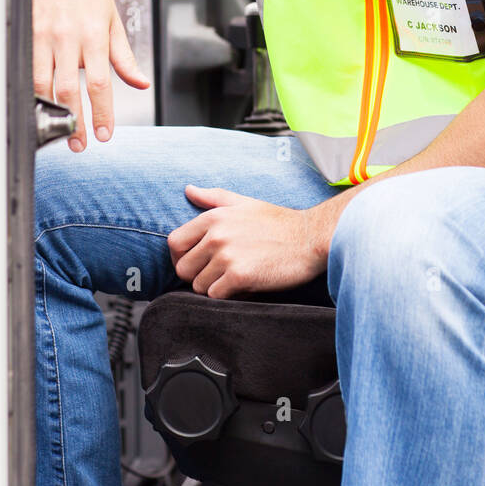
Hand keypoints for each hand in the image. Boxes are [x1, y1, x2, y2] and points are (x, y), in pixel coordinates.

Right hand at [33, 0, 148, 150]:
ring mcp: (42, 35)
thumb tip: (139, 83)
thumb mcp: (111, 17)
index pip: (101, 84)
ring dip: (49, 112)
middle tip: (80, 146)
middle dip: (76, 123)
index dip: (102, 113)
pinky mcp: (23, 30)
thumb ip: (124, 54)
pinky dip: (27, 90)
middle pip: (71, 90)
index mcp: (94, 34)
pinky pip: (23, 67)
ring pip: (42, 83)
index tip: (105, 136)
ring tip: (57, 132)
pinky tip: (31, 106)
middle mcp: (68, 37)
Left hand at [168, 186, 328, 298]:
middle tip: (216, 275)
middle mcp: (216, 236)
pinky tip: (242, 286)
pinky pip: (216, 295)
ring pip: (198, 285)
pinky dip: (227, 295)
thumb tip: (188, 190)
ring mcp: (227, 256)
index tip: (194, 263)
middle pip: (183, 268)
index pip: (174, 243)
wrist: (310, 239)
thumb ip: (213, 197)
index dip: (180, 257)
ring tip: (233, 278)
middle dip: (196, 275)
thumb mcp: (244, 203)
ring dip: (213, 287)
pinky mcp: (240, 276)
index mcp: (213, 217)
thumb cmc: (278, 222)